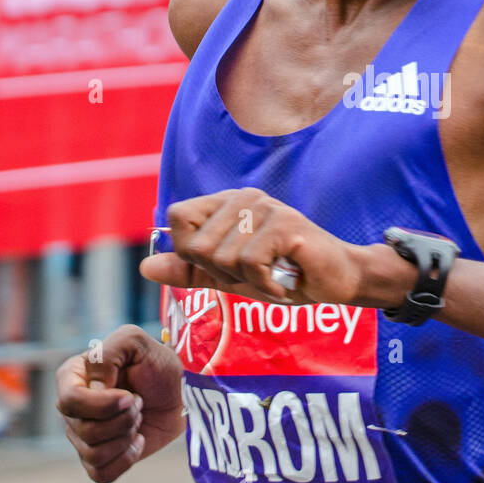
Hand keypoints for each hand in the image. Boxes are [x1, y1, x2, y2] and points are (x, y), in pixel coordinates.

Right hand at [56, 325, 184, 482]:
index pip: (69, 400)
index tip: (132, 396)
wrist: (181, 392)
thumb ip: (105, 355)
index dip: (103, 405)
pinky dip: (125, 460)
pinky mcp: (100, 457)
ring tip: (139, 419)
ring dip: (125, 438)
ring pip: (92, 454)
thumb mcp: (134, 342)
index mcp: (72, 377)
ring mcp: (82, 435)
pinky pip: (100, 474)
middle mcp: (73, 408)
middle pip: (83, 430)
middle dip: (122, 420)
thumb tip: (93, 390)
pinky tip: (138, 441)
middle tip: (140, 404)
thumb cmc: (157, 364)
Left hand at [139, 189, 415, 308]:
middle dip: (222, 274)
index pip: (178, 217)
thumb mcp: (231, 277)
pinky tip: (285, 281)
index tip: (225, 265)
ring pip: (221, 257)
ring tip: (274, 276)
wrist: (338, 281)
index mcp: (228, 203)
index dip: (191, 252)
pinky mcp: (285, 224)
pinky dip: (266, 285)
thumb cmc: (286, 275)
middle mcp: (245, 198)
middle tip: (257, 274)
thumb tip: (145, 267)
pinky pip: (249, 263)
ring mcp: (266, 207)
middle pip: (196, 244)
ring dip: (248, 282)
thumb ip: (190, 271)